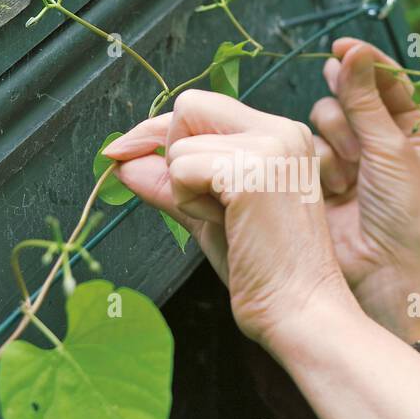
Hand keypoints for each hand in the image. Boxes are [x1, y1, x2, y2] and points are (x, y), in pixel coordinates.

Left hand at [101, 91, 353, 354]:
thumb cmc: (264, 273)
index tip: (120, 152)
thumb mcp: (210, 216)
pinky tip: (225, 224)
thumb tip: (125, 164)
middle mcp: (281, 130)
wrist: (299, 311)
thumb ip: (172, 184)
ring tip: (227, 222)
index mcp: (281, 136)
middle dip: (172, 153)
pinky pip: (182, 169)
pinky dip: (188, 201)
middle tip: (203, 204)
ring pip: (180, 144)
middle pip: (188, 107)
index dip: (156, 131)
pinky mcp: (252, 170)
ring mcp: (270, 146)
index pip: (202, 108)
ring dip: (184, 190)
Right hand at [309, 37, 419, 337]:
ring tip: (350, 175)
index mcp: (413, 131)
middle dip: (348, 110)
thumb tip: (353, 52)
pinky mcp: (319, 181)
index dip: (364, 61)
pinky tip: (333, 188)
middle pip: (349, 97)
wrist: (385, 275)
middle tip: (350, 127)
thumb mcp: (392, 152)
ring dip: (335, 142)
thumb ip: (366, 100)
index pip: (386, 80)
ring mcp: (348, 161)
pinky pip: (306, 149)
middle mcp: (380, 142)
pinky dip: (318, 164)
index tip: (342, 48)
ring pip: (323, 121)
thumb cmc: (407, 218)